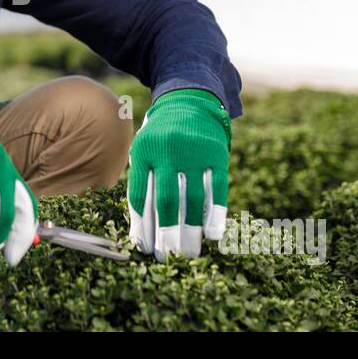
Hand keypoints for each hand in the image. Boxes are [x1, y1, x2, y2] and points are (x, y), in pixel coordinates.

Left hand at [127, 89, 230, 260]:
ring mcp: (194, 153)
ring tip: (187, 254)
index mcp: (144, 150)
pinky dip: (215, 214)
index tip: (143, 248)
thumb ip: (143, 180)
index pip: (141, 195)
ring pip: (192, 199)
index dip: (141, 225)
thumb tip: (140, 229)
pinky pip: (217, 189)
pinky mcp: (217, 155)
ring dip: (190, 230)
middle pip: (166, 201)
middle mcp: (168, 151)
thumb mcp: (144, 148)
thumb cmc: (162, 135)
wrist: (190, 99)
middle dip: (165, 234)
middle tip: (165, 259)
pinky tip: (212, 235)